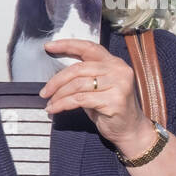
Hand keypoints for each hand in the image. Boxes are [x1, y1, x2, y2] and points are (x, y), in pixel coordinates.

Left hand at [41, 40, 156, 157]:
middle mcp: (118, 70)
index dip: (67, 45)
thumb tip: (56, 77)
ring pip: (77, 85)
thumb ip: (83, 77)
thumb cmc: (110, 109)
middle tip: (44, 91)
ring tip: (50, 102)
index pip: (88, 47)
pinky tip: (54, 109)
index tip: (48, 46)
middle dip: (56, 80)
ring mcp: (118, 85)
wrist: (130, 130)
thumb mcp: (97, 88)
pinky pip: (79, 99)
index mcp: (114, 63)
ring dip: (58, 95)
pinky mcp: (114, 101)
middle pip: (78, 69)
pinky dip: (62, 104)